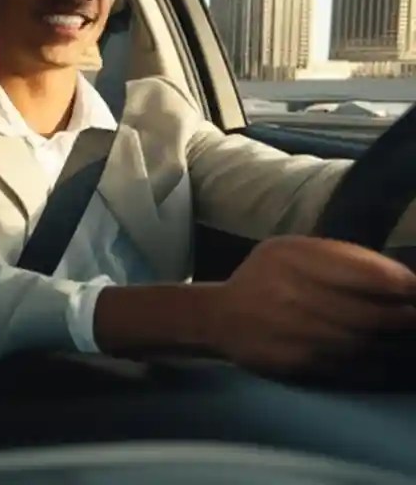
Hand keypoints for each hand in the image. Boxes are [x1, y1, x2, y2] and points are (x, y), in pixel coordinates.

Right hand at [204, 235, 415, 375]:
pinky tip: (387, 359)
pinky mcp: (297, 364)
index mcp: (293, 258)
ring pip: (365, 345)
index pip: (366, 275)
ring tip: (407, 339)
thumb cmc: (268, 276)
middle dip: (405, 318)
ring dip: (395, 345)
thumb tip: (402, 279)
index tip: (414, 290)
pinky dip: (377, 366)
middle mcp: (292, 295)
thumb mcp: (294, 250)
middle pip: (371, 315)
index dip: (403, 286)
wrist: (221, 318)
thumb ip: (341, 258)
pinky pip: (350, 368)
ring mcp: (293, 334)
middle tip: (415, 318)